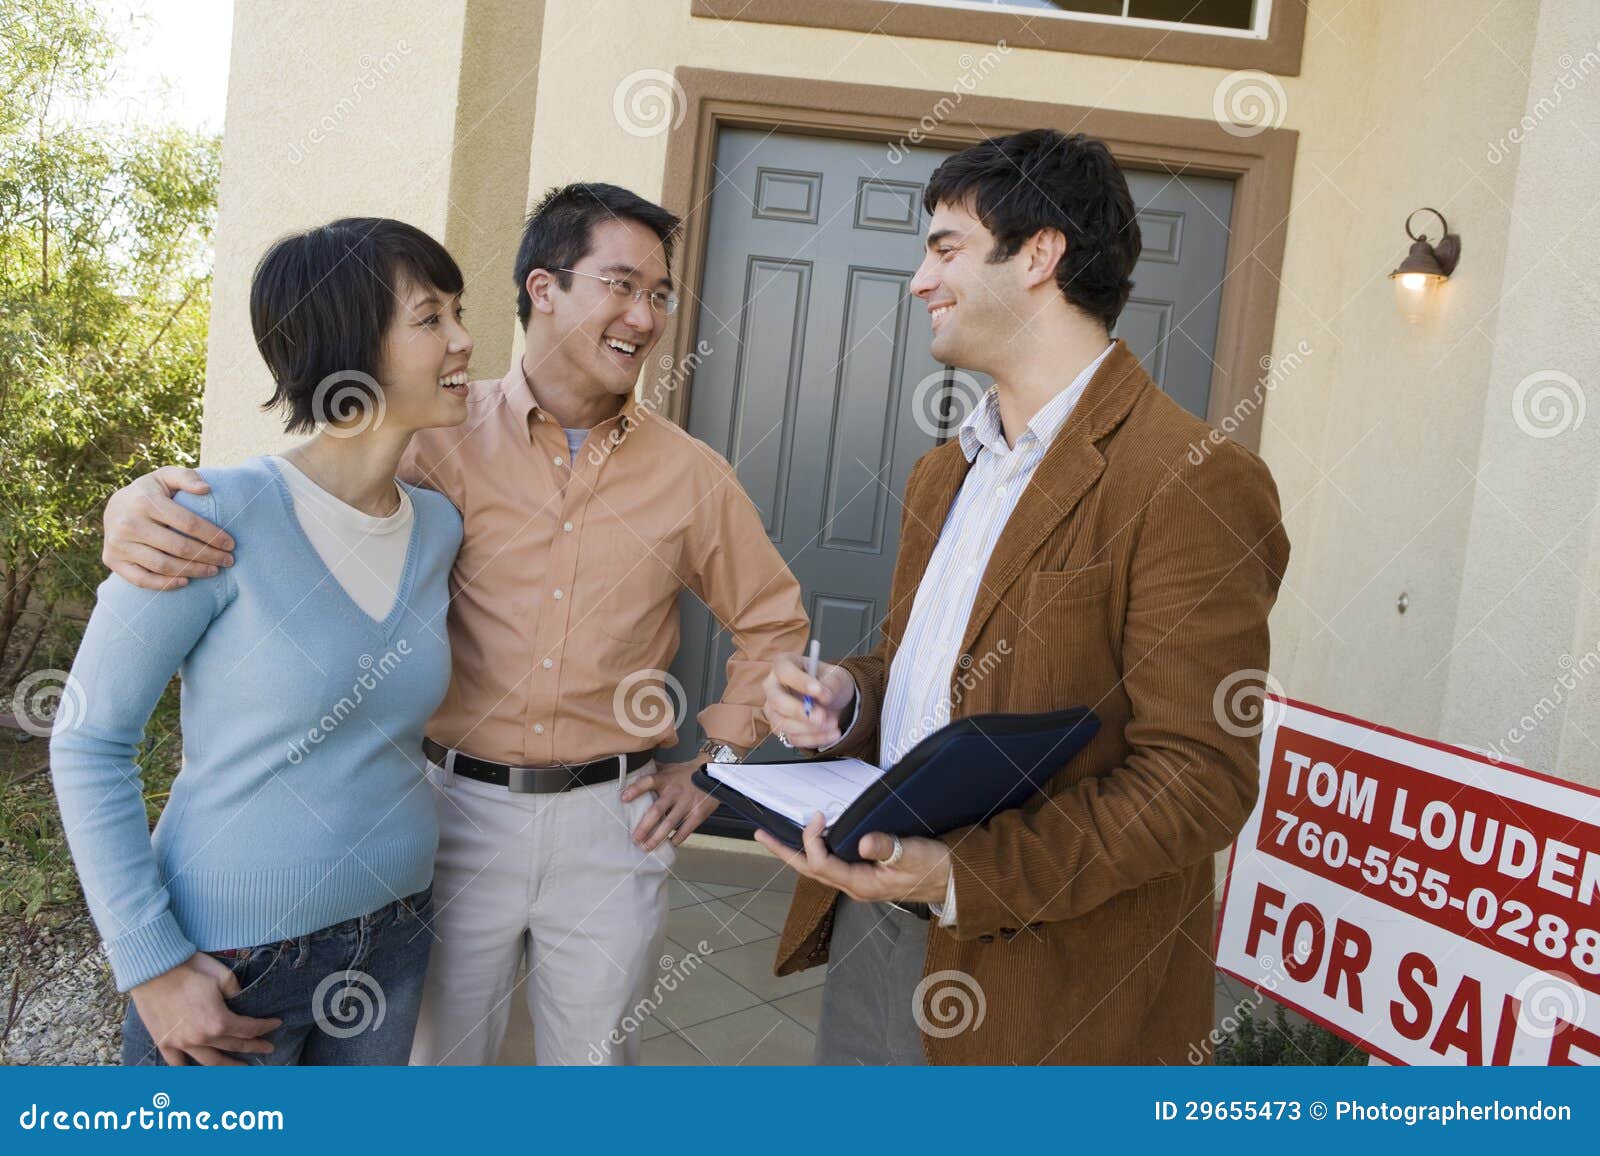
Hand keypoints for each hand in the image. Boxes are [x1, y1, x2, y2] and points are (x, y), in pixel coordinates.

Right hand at [103, 467, 234, 590]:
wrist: (114, 507)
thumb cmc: (150, 492)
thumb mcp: (165, 477)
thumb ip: (186, 477)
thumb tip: (206, 488)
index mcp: (145, 501)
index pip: (187, 523)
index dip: (213, 535)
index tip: (231, 544)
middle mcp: (128, 523)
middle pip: (178, 547)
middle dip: (209, 556)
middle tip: (228, 560)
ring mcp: (118, 544)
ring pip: (163, 565)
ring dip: (193, 571)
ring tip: (213, 571)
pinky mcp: (112, 560)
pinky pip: (142, 579)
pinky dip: (166, 584)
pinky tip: (186, 581)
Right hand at [127, 952, 281, 1065]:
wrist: (153, 969)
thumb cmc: (189, 968)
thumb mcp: (223, 976)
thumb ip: (236, 992)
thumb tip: (239, 1000)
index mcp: (219, 1021)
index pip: (249, 1029)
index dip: (265, 1027)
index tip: (276, 1024)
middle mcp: (202, 1038)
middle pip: (234, 1046)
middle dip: (253, 1047)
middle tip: (267, 1049)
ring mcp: (182, 1043)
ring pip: (210, 1061)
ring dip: (228, 1066)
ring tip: (242, 1068)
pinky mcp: (164, 1043)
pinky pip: (178, 1063)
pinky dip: (188, 1069)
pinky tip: (197, 1071)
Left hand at [620, 758, 719, 851]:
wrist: (715, 772)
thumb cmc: (688, 772)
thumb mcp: (670, 768)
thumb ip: (654, 772)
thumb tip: (634, 772)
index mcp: (665, 779)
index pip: (648, 782)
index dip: (635, 790)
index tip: (623, 798)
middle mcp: (674, 791)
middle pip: (657, 810)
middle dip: (644, 826)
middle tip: (635, 839)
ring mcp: (687, 803)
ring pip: (670, 823)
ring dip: (657, 837)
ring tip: (647, 847)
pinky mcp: (698, 812)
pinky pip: (686, 829)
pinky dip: (677, 838)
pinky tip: (670, 844)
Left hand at [754, 812, 950, 903]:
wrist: (954, 880)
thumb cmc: (935, 867)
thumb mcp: (912, 855)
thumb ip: (887, 848)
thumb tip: (862, 843)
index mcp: (862, 884)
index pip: (822, 865)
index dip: (812, 841)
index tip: (817, 817)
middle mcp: (855, 885)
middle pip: (809, 870)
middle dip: (784, 851)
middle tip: (761, 834)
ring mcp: (859, 880)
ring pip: (818, 867)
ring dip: (797, 851)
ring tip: (777, 837)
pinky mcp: (865, 872)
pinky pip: (832, 863)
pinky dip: (817, 850)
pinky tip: (814, 839)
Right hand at [761, 652, 856, 748]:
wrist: (834, 700)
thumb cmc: (829, 682)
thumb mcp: (835, 677)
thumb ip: (829, 685)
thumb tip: (823, 697)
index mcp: (784, 665)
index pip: (785, 672)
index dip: (801, 682)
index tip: (821, 691)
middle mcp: (773, 686)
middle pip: (777, 701)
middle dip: (800, 712)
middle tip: (821, 717)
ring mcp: (773, 709)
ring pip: (782, 723)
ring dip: (810, 728)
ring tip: (833, 724)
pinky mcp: (780, 728)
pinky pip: (792, 737)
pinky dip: (813, 738)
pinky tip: (830, 734)